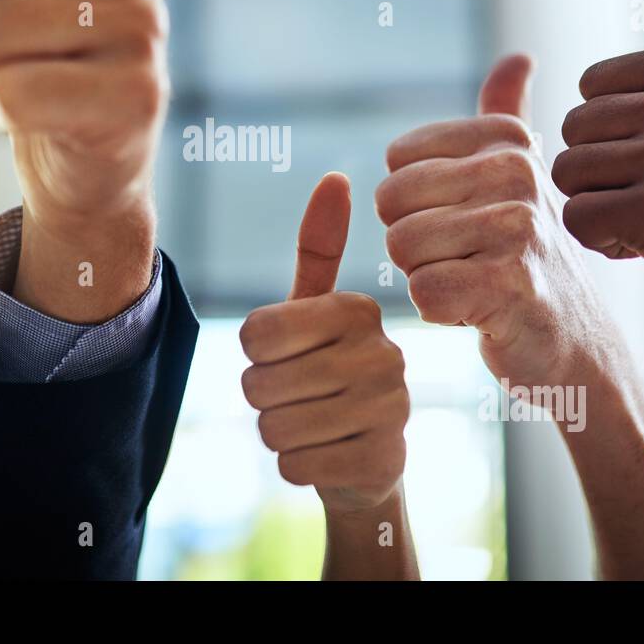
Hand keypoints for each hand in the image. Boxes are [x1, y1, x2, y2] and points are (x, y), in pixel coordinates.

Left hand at [239, 173, 408, 514]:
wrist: (369, 460)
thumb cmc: (330, 373)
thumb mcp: (317, 311)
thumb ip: (320, 249)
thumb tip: (335, 176)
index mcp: (358, 310)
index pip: (254, 333)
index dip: (256, 355)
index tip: (290, 356)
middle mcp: (384, 353)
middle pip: (259, 383)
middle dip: (264, 398)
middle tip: (300, 397)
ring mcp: (389, 411)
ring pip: (274, 426)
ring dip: (278, 433)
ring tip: (314, 425)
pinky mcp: (382, 462)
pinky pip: (294, 465)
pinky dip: (296, 466)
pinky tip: (328, 456)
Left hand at [376, 55, 617, 388]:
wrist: (572, 343)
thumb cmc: (528, 260)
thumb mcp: (519, 179)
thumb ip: (506, 117)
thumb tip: (519, 57)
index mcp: (507, 140)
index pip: (397, 161)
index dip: (414, 202)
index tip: (464, 221)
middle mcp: (517, 173)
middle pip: (391, 202)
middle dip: (412, 241)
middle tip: (464, 259)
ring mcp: (516, 228)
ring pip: (401, 247)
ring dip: (426, 276)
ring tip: (475, 283)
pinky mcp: (509, 286)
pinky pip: (422, 292)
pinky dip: (440, 311)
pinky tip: (480, 311)